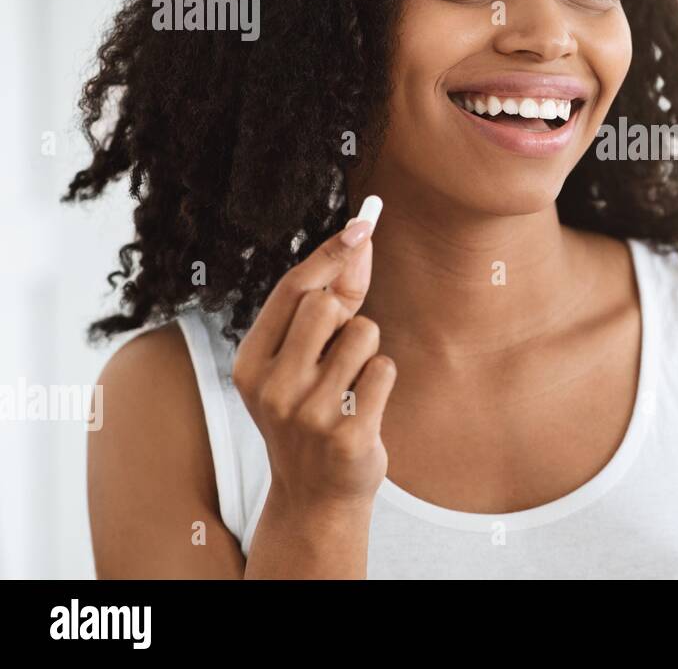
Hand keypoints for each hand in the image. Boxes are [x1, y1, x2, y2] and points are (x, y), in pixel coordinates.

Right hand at [232, 203, 396, 518]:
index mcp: (250, 363)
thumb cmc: (312, 413)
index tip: (362, 225)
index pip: (290, 290)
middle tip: (339, 350)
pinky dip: (382, 379)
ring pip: (364, 333)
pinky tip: (364, 405)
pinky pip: (384, 369)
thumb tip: (359, 241)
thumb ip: (331, 301)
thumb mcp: (303, 361)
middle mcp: (272, 387)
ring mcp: (308, 413)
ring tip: (350, 384)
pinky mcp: (348, 433)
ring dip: (368, 350)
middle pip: (326, 305)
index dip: (329, 253)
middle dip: (346, 315)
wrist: (315, 497)